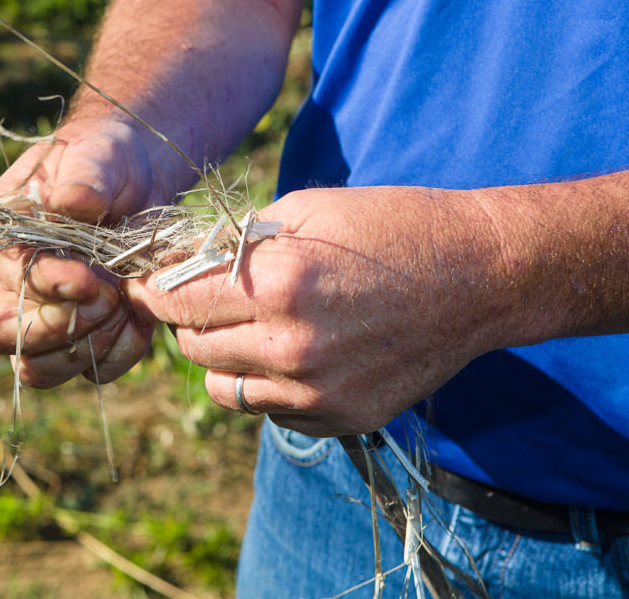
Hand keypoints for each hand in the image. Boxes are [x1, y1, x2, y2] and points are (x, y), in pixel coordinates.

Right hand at [0, 118, 165, 387]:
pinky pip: (94, 369)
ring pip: (44, 368)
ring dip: (91, 348)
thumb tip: (72, 202)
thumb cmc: (107, 159)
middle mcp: (11, 287)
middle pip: (8, 339)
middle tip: (109, 299)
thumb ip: (85, 176)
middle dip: (63, 329)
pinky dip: (122, 352)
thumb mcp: (97, 154)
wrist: (141, 178)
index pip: (4, 283)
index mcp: (0, 240)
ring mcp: (48, 317)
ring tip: (127, 308)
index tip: (89, 280)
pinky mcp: (87, 335)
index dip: (46, 288)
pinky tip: (142, 318)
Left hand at [124, 186, 504, 435]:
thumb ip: (240, 241)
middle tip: (204, 301)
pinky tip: (294, 353)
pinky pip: (270, 412)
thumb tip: (187, 262)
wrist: (479, 277)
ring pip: (224, 390)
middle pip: (193, 348)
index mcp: (279, 284)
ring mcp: (318, 393)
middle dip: (187, 322)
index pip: (178, 300)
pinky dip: (266, 386)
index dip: (155, 290)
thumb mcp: (310, 209)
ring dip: (222, 359)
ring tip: (248, 328)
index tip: (148, 284)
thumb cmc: (394, 228)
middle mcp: (292, 347)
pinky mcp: (341, 419)